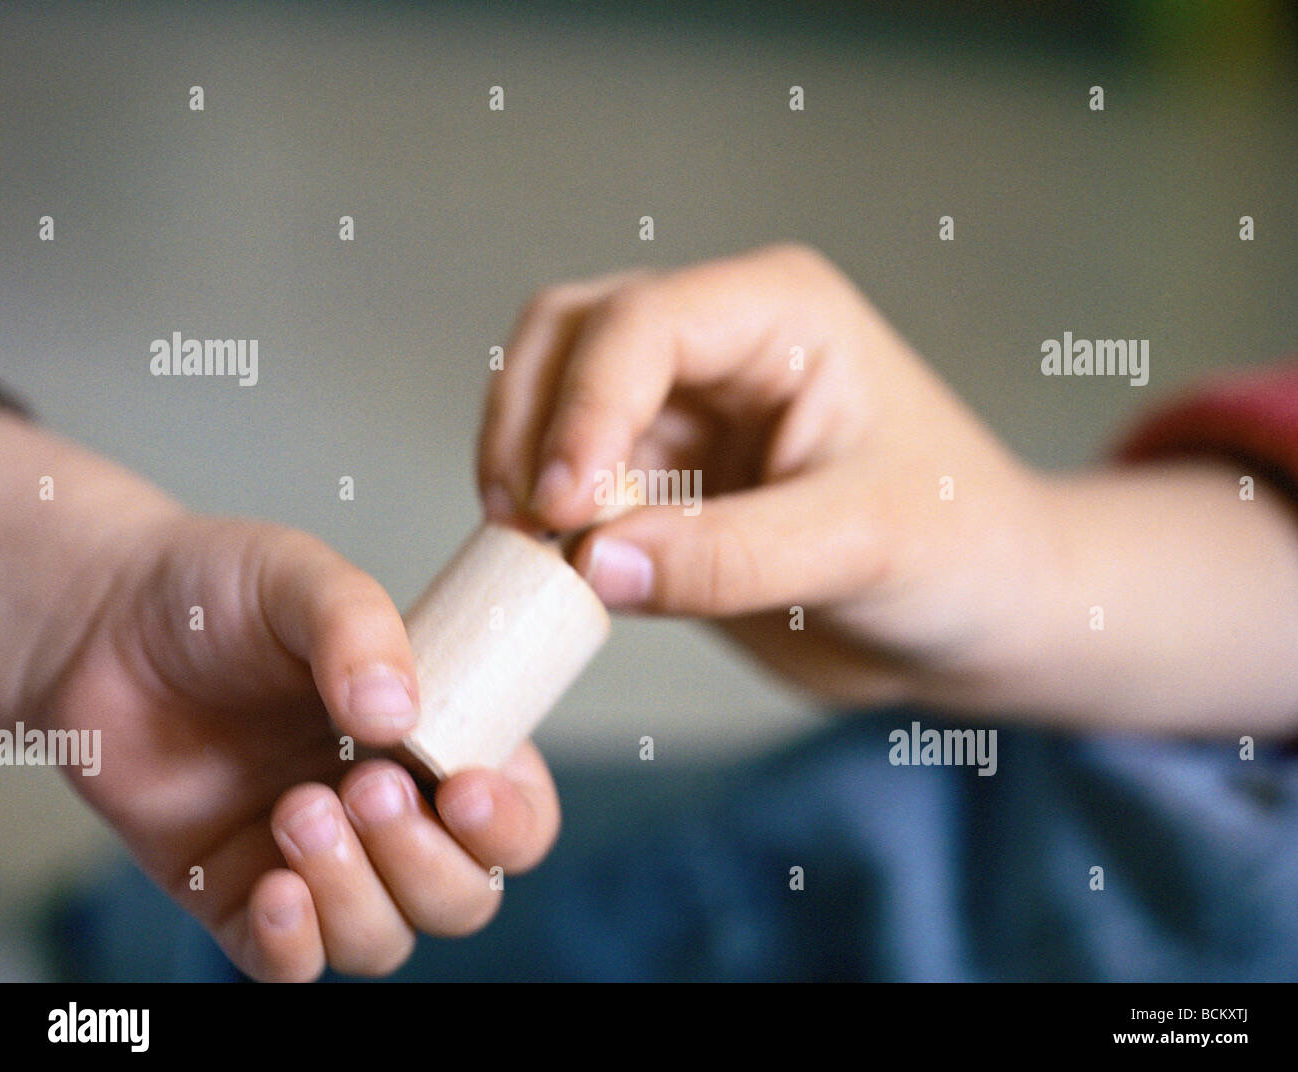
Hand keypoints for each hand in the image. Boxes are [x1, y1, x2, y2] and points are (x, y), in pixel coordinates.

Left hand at [3, 418, 559, 980]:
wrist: (98, 623)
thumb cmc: (218, 591)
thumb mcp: (300, 577)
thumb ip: (357, 628)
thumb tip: (394, 713)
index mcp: (435, 737)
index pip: (517, 815)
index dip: (510, 825)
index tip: (465, 789)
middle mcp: (388, 808)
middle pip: (462, 896)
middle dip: (426, 862)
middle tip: (365, 786)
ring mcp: (317, 859)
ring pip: (384, 938)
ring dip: (356, 893)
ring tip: (296, 809)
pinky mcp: (237, 894)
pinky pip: (292, 963)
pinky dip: (295, 941)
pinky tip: (272, 885)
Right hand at [476, 243, 1050, 707]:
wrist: (977, 614)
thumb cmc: (960, 549)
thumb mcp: (864, 546)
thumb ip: (730, 555)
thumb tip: (593, 565)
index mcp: (779, 314)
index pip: (642, 323)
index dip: (584, 406)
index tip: (562, 507)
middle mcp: (718, 345)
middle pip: (568, 337)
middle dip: (529, 425)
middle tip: (527, 527)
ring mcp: (682, 412)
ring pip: (549, 404)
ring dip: (523, 474)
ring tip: (535, 557)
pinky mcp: (662, 481)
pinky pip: (571, 486)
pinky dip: (546, 526)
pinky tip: (557, 576)